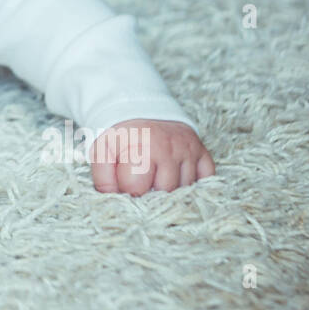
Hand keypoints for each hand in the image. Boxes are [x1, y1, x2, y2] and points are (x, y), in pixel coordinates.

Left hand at [90, 119, 214, 193]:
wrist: (140, 110)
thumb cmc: (121, 136)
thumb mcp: (102, 151)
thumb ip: (103, 179)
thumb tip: (114, 199)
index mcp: (141, 147)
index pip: (136, 188)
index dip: (127, 190)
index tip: (124, 182)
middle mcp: (169, 148)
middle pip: (164, 192)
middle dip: (150, 192)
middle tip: (142, 181)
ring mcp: (189, 150)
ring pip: (186, 190)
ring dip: (171, 190)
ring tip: (157, 177)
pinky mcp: (203, 152)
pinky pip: (206, 180)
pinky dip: (194, 184)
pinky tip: (177, 177)